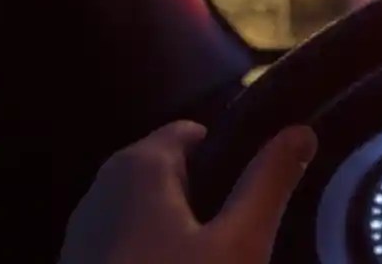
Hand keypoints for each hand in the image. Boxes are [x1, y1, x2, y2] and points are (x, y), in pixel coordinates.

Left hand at [59, 121, 316, 263]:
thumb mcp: (237, 245)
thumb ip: (269, 185)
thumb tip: (300, 131)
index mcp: (141, 165)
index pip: (196, 132)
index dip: (234, 154)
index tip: (262, 193)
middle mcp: (104, 185)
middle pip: (176, 173)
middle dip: (213, 199)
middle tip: (243, 240)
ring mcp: (85, 228)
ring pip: (153, 211)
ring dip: (186, 232)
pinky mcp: (80, 263)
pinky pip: (132, 241)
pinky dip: (158, 254)